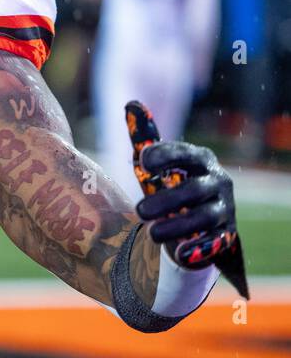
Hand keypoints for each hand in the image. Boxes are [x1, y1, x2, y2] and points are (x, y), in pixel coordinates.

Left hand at [124, 100, 247, 297]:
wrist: (198, 221)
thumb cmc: (173, 184)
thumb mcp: (160, 165)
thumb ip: (146, 139)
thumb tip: (131, 104)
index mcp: (201, 160)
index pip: (185, 154)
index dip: (165, 156)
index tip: (142, 162)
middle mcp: (217, 182)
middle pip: (193, 190)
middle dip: (166, 200)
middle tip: (138, 210)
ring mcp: (224, 208)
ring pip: (204, 217)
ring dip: (176, 226)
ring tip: (150, 233)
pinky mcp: (225, 235)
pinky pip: (214, 242)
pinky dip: (198, 248)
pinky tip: (179, 253)